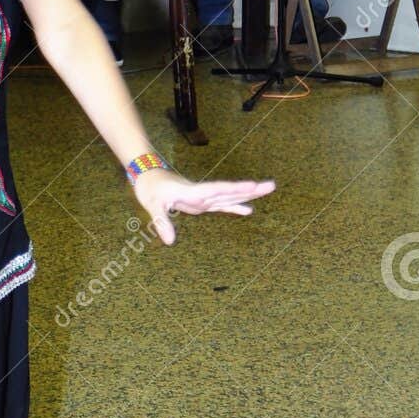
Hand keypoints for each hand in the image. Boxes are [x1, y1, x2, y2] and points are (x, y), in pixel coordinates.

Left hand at [131, 169, 274, 245]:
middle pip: (229, 191)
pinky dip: (234, 207)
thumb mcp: (152, 205)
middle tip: (271, 185)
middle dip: (249, 189)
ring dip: (247, 195)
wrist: (147, 175)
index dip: (233, 190)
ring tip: (267, 190)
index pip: (216, 190)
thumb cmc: (149, 188)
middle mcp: (201, 193)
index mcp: (192, 191)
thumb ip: (161, 222)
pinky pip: (221, 205)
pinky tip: (248, 210)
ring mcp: (203, 197)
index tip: (252, 185)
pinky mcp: (201, 201)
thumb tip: (170, 241)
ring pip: (229, 196)